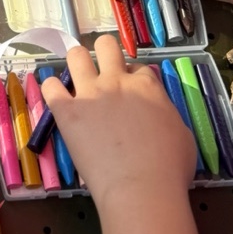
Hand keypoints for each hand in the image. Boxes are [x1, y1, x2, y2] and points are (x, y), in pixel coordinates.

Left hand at [42, 36, 194, 205]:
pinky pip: (50, 86)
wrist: (141, 188)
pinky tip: (57, 97)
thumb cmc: (169, 168)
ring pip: (75, 55)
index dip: (133, 76)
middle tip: (103, 70)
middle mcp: (116, 81)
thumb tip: (157, 111)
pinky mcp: (66, 110)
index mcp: (146, 86)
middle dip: (104, 52)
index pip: (137, 66)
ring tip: (78, 77)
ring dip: (77, 62)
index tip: (130, 89)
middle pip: (106, 45)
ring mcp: (89, 93)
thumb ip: (165, 113)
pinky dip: (52, 89)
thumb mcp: (182, 134)